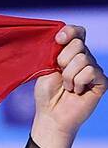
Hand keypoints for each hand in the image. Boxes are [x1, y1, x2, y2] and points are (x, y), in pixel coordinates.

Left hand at [31, 25, 105, 147]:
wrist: (51, 115)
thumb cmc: (47, 94)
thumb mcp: (46, 68)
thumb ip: (55, 50)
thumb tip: (62, 35)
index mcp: (71, 53)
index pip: (78, 32)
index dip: (69, 32)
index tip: (58, 40)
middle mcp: (85, 58)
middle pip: (78, 44)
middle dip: (63, 61)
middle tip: (60, 76)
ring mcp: (94, 70)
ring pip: (82, 59)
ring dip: (68, 76)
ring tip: (67, 87)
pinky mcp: (101, 82)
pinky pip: (90, 72)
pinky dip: (78, 83)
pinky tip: (77, 92)